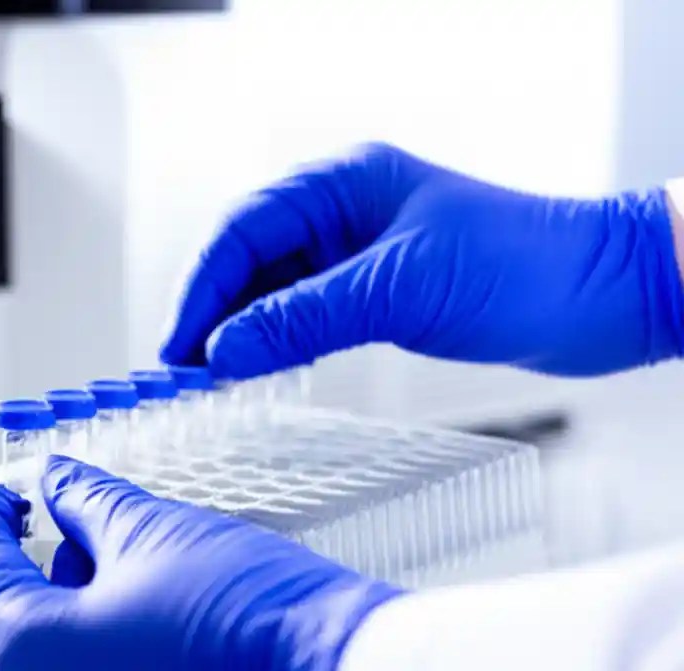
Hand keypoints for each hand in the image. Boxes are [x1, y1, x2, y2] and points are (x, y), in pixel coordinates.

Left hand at [0, 456, 401, 670]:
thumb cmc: (252, 623)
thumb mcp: (155, 534)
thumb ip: (88, 502)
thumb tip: (57, 482)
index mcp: (26, 655)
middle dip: (4, 564)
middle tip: (18, 517)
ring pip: (37, 660)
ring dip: (47, 600)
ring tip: (82, 546)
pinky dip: (83, 640)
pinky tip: (122, 598)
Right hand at [159, 142, 683, 377]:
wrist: (603, 295)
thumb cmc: (519, 267)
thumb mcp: (397, 291)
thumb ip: (303, 319)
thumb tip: (224, 350)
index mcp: (343, 183)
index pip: (244, 229)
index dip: (202, 288)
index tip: (179, 344)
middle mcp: (344, 210)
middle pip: (250, 257)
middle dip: (213, 311)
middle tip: (185, 368)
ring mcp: (360, 250)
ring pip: (274, 288)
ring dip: (243, 329)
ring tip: (215, 377)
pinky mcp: (378, 290)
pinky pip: (306, 312)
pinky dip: (279, 340)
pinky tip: (262, 366)